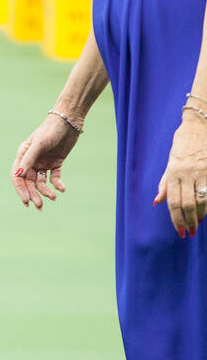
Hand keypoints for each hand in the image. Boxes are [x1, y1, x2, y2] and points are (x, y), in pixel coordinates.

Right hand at [11, 114, 81, 209]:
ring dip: (46, 191)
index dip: (20, 190)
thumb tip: (17, 175)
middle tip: (39, 206)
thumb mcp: (39, 144)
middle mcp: (31, 161)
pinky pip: (54, 178)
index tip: (27, 201)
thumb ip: (28, 159)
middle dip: (33, 194)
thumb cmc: (50, 130)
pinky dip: (57, 185)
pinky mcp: (56, 163)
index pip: (17, 177)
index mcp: (23, 156)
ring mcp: (43, 163)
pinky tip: (62, 189)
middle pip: (29, 182)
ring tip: (54, 197)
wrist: (68, 122)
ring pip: (41, 182)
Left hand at [154, 114, 206, 236]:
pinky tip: (206, 212)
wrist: (199, 127)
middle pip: (187, 204)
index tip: (179, 231)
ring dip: (200, 215)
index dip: (176, 219)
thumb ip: (165, 184)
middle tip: (190, 232)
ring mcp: (201, 172)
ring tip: (198, 224)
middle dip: (188, 221)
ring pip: (201, 200)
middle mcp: (187, 174)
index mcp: (173, 173)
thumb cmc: (182, 145)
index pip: (173, 202)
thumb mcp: (170, 163)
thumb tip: (157, 202)